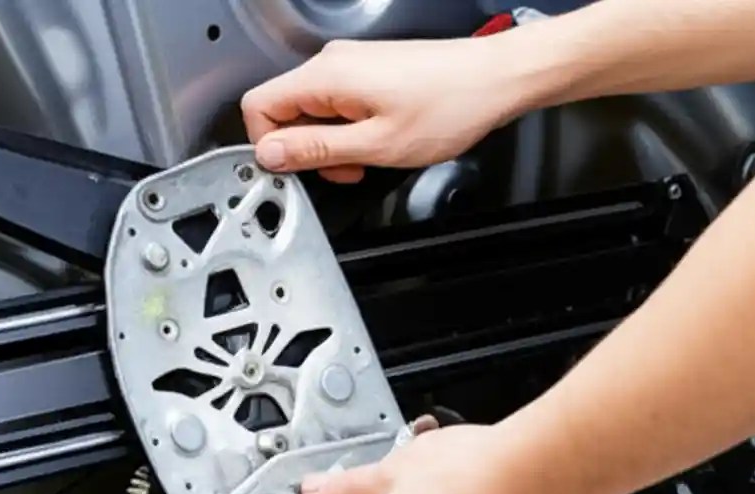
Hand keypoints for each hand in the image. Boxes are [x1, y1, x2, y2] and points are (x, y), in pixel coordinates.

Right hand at [241, 36, 542, 182]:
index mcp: (325, 76)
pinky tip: (380, 140)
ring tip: (368, 157)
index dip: (268, 145)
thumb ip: (315, 150)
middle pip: (285, 111)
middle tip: (344, 169)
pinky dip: (350, 130)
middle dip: (306, 149)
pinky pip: (337, 104)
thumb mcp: (375, 144)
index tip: (294, 169)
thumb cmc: (450, 105)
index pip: (258, 106)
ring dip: (331, 143)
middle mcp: (332, 63)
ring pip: (312, 111)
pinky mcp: (368, 71)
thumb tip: (270, 154)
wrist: (496, 78)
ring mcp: (351, 64)